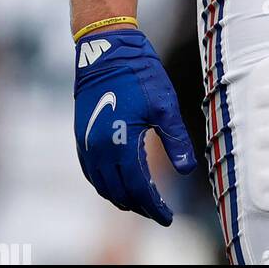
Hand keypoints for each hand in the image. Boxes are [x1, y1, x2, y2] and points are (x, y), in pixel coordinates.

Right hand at [74, 28, 195, 223]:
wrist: (106, 50)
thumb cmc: (139, 74)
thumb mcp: (164, 105)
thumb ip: (175, 140)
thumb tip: (187, 170)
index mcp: (120, 144)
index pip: (138, 188)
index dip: (153, 206)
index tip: (168, 217)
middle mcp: (98, 150)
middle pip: (118, 192)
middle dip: (139, 206)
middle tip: (158, 212)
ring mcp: (86, 144)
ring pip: (102, 186)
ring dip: (121, 198)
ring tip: (141, 202)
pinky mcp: (81, 136)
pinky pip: (92, 172)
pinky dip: (106, 184)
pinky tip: (118, 183)